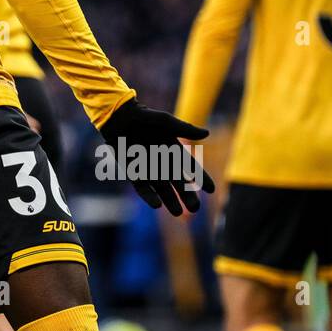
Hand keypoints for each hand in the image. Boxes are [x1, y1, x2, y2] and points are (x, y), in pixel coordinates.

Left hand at [98, 98, 214, 215]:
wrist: (119, 118)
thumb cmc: (144, 117)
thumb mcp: (165, 122)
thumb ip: (184, 129)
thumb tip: (207, 133)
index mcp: (173, 150)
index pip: (191, 167)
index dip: (201, 178)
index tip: (212, 189)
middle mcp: (163, 162)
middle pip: (178, 183)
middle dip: (187, 195)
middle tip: (195, 208)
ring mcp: (149, 169)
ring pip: (162, 189)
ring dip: (169, 200)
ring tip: (177, 213)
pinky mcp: (134, 173)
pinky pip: (143, 188)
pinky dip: (149, 196)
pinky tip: (156, 205)